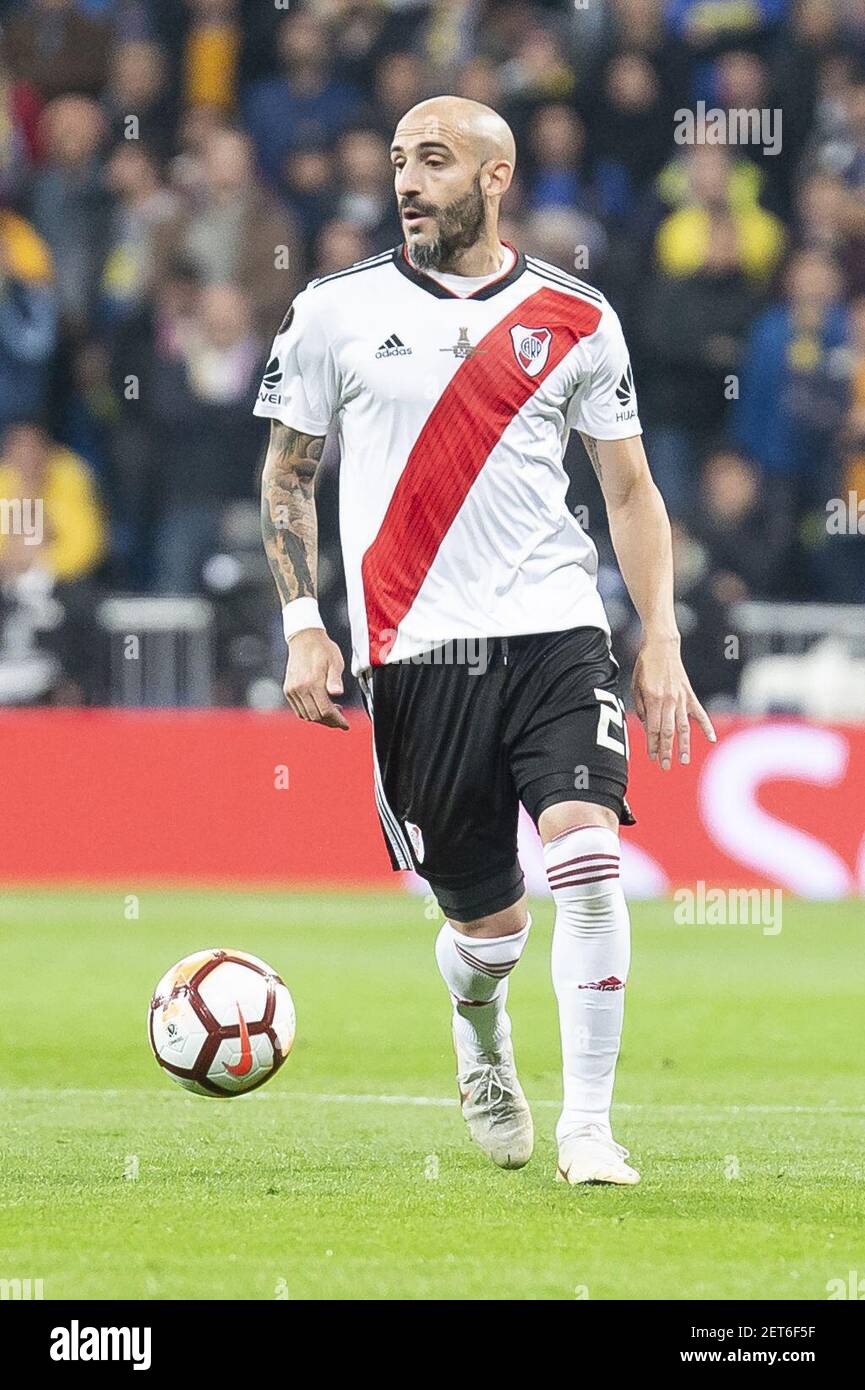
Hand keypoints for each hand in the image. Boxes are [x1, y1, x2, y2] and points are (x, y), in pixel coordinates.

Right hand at [283, 629, 348, 730]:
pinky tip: (320, 706)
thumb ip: (335, 679)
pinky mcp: (288, 689)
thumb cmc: (323, 649)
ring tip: (332, 710)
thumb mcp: (335, 662)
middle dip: (330, 722)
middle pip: (316, 716)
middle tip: (341, 719)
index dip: (337, 721)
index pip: (326, 711)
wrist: (304, 638)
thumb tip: (337, 693)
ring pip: (306, 715)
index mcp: (312, 683)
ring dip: (320, 718)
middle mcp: (299, 689)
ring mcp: (292, 690)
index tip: (345, 725)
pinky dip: (310, 713)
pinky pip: (299, 709)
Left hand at [632, 634, 715, 768]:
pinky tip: (711, 739)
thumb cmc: (645, 667)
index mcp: (653, 699)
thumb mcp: (636, 687)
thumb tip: (649, 728)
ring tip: (684, 761)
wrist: (662, 647)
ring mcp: (681, 698)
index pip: (654, 728)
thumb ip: (642, 708)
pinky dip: (706, 726)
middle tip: (665, 766)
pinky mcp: (689, 695)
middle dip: (666, 751)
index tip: (652, 758)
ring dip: (683, 745)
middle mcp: (669, 701)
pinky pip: (699, 713)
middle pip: (668, 732)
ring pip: (684, 727)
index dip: (653, 745)